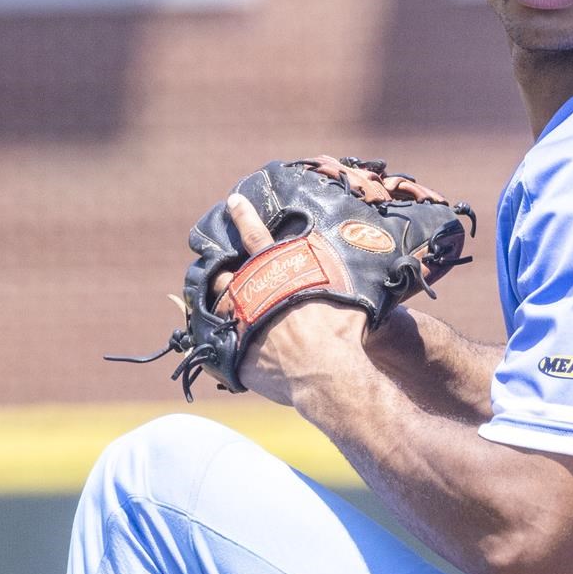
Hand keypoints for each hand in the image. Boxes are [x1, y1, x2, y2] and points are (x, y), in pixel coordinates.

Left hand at [216, 193, 367, 405]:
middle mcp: (250, 293)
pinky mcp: (236, 354)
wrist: (325, 371)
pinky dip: (223, 342)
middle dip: (219, 266)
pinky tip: (223, 343)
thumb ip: (337, 270)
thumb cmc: (341, 328)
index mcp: (276, 271)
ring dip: (217, 303)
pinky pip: (222, 345)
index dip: (243, 215)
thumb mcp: (345, 288)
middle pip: (225, 273)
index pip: (255, 234)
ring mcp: (240, 324)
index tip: (232, 201)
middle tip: (215, 263)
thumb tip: (357, 252)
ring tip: (216, 303)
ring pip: (219, 307)